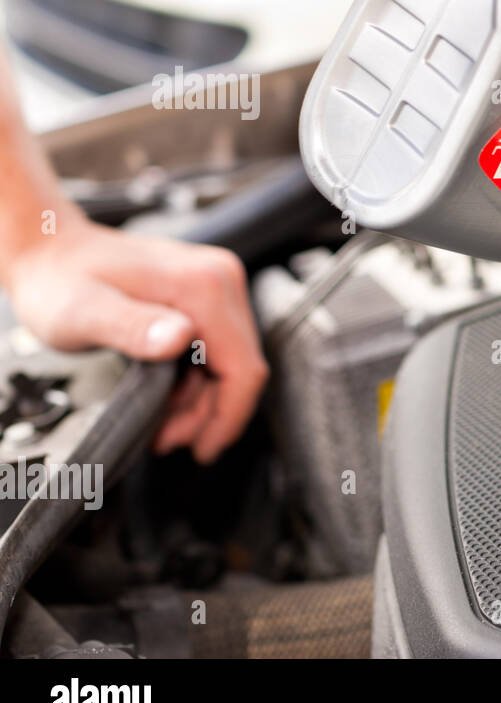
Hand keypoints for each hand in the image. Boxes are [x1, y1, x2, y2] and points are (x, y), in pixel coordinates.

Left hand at [3, 216, 267, 463]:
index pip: (244, 366)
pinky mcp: (209, 294)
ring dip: (200, 399)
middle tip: (162, 438)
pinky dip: (197, 379)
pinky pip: (220, 349)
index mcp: (205, 286)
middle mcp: (221, 280)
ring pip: (232, 362)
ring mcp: (218, 285)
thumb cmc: (61, 282)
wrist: (54, 252)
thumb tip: (180, 338)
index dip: (228, 416)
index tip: (203, 450)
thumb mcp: (84, 312)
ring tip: (160, 421)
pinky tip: (166, 392)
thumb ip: (131, 326)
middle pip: (241, 367)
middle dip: (208, 412)